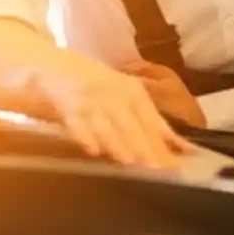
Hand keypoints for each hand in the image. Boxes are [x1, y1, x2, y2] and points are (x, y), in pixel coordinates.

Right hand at [35, 50, 191, 168]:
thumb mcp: (126, 94)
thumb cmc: (98, 84)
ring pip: (106, 126)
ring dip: (118, 143)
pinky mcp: (67, 108)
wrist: (57, 66)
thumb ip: (149, 121)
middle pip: (131, 124)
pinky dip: (84, 137)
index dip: (164, 141)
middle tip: (157, 168)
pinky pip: (77, 124)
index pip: (152, 120)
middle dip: (144, 146)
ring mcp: (90, 102)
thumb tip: (176, 146)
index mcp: (133, 92)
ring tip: (130, 161)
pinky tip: (93, 151)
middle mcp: (114, 96)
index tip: (177, 162)